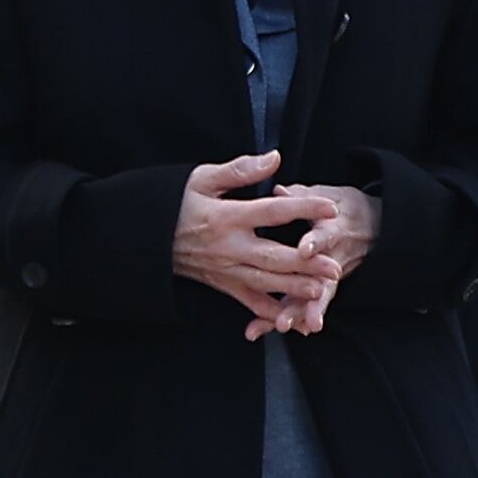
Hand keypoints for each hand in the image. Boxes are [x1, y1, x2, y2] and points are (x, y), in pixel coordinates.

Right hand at [172, 152, 341, 339]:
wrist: (142, 236)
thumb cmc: (174, 202)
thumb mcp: (201, 179)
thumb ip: (240, 170)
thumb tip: (275, 158)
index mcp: (227, 216)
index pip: (272, 211)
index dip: (303, 208)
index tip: (331, 208)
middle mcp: (228, 246)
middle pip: (273, 256)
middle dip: (306, 264)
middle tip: (335, 267)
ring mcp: (225, 269)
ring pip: (264, 282)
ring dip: (293, 289)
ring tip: (321, 292)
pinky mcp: (221, 284)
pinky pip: (248, 301)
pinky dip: (269, 312)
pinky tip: (292, 319)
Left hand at [281, 185, 380, 330]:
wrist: (375, 227)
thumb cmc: (346, 209)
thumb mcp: (332, 196)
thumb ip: (304, 195)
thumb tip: (280, 190)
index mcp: (335, 230)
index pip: (327, 236)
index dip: (316, 243)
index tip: (304, 250)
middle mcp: (334, 259)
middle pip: (323, 282)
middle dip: (309, 301)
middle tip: (294, 315)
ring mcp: (330, 277)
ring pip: (316, 299)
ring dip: (300, 314)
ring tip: (283, 327)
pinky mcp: (323, 286)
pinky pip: (308, 304)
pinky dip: (292, 317)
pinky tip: (273, 328)